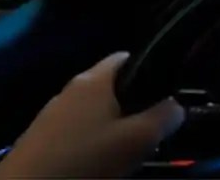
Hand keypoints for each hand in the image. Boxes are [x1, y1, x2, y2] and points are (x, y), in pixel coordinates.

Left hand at [0, 52, 184, 178]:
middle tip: (149, 132)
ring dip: (114, 127)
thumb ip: (166, 117)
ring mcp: (53, 112)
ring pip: (96, 111)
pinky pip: (78, 129)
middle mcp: (72, 87)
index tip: (165, 97)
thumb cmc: (87, 157)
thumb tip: (177, 107)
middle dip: (135, 107)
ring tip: (125, 152)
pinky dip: (92, 141)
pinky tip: (97, 163)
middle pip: (114, 88)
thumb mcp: (140, 139)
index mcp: (95, 78)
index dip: (152, 71)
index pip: (129, 57)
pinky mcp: (42, 136)